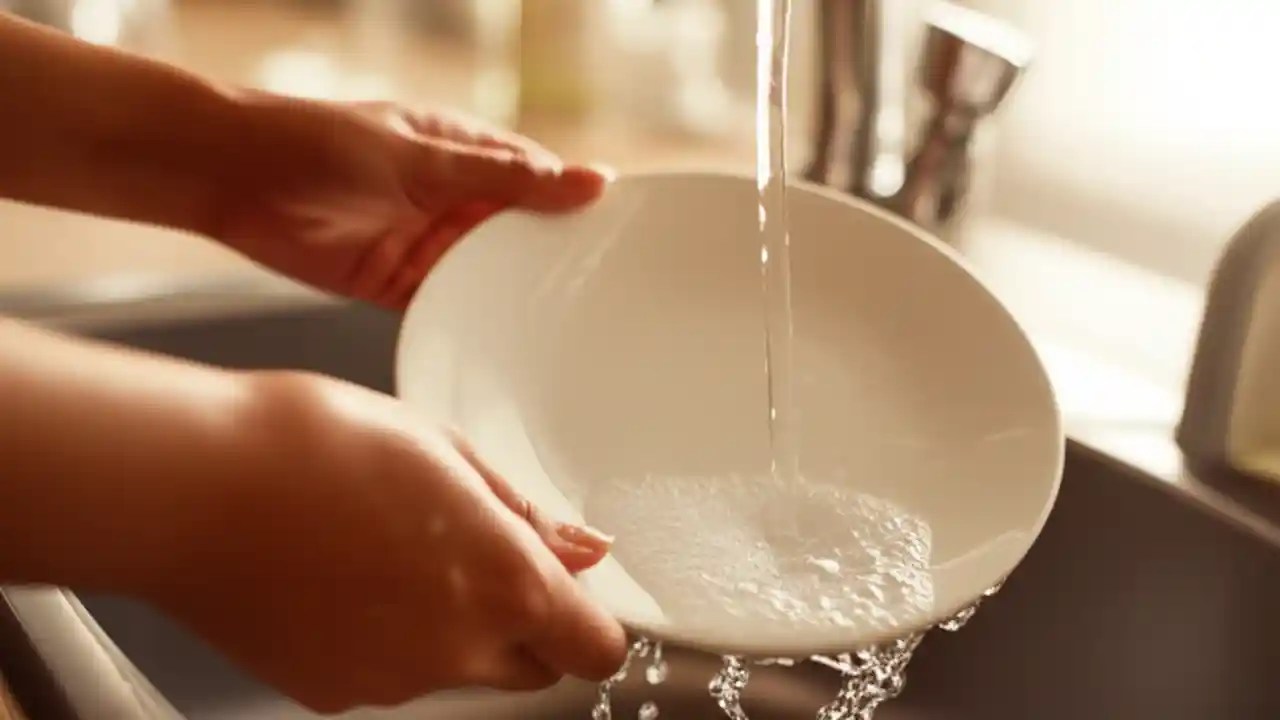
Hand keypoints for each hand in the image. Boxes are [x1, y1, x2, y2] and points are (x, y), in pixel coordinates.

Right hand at [146, 371, 626, 713]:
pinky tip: (344, 578)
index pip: (595, 647)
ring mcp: (393, 680)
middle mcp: (457, 649)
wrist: (193, 484)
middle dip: (525, 624)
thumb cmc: (314, 446)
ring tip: (389, 547)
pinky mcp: (332, 692)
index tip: (571, 588)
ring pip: (458, 669)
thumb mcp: (445, 450)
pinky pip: (388, 675)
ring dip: (450, 626)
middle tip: (475, 553)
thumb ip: (526, 514)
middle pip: (532, 667)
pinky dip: (385, 639)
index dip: (590, 620)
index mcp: (505, 582)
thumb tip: (582, 549)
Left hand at [215, 93, 609, 308]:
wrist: (231, 179)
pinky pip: (448, 306)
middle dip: (555, 263)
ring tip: (567, 332)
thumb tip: (590, 180)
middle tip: (607, 301)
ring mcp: (428, 243)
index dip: (582, 209)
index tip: (626, 242)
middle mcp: (456, 199)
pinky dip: (471, 322)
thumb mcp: (423, 159)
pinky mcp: (398, 283)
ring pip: (489, 276)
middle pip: (522, 236)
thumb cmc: (321, 144)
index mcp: (468, 153)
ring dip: (516, 298)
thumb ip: (504, 178)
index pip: (543, 181)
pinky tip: (503, 344)